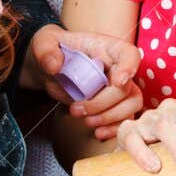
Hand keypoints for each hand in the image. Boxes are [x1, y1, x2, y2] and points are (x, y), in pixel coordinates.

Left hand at [26, 26, 143, 139]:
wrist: (48, 71)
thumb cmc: (51, 51)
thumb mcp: (43, 43)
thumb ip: (46, 50)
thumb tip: (54, 65)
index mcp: (105, 48)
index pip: (129, 54)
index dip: (129, 67)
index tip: (117, 82)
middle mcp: (115, 68)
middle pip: (128, 88)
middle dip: (104, 103)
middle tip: (77, 109)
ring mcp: (116, 88)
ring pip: (131, 105)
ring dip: (109, 118)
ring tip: (86, 121)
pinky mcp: (111, 106)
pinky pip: (124, 120)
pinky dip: (113, 129)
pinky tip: (97, 132)